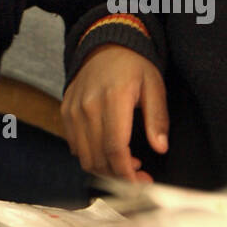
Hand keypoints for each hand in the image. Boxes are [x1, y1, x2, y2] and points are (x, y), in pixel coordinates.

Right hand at [61, 46, 167, 181]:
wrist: (106, 44)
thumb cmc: (134, 66)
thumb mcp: (154, 86)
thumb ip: (157, 118)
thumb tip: (160, 148)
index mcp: (113, 99)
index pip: (115, 148)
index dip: (127, 173)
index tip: (142, 182)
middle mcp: (88, 106)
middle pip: (98, 157)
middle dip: (119, 176)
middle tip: (140, 176)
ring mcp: (73, 110)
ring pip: (84, 156)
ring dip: (105, 169)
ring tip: (128, 164)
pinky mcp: (66, 111)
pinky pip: (75, 146)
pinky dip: (92, 157)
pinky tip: (110, 152)